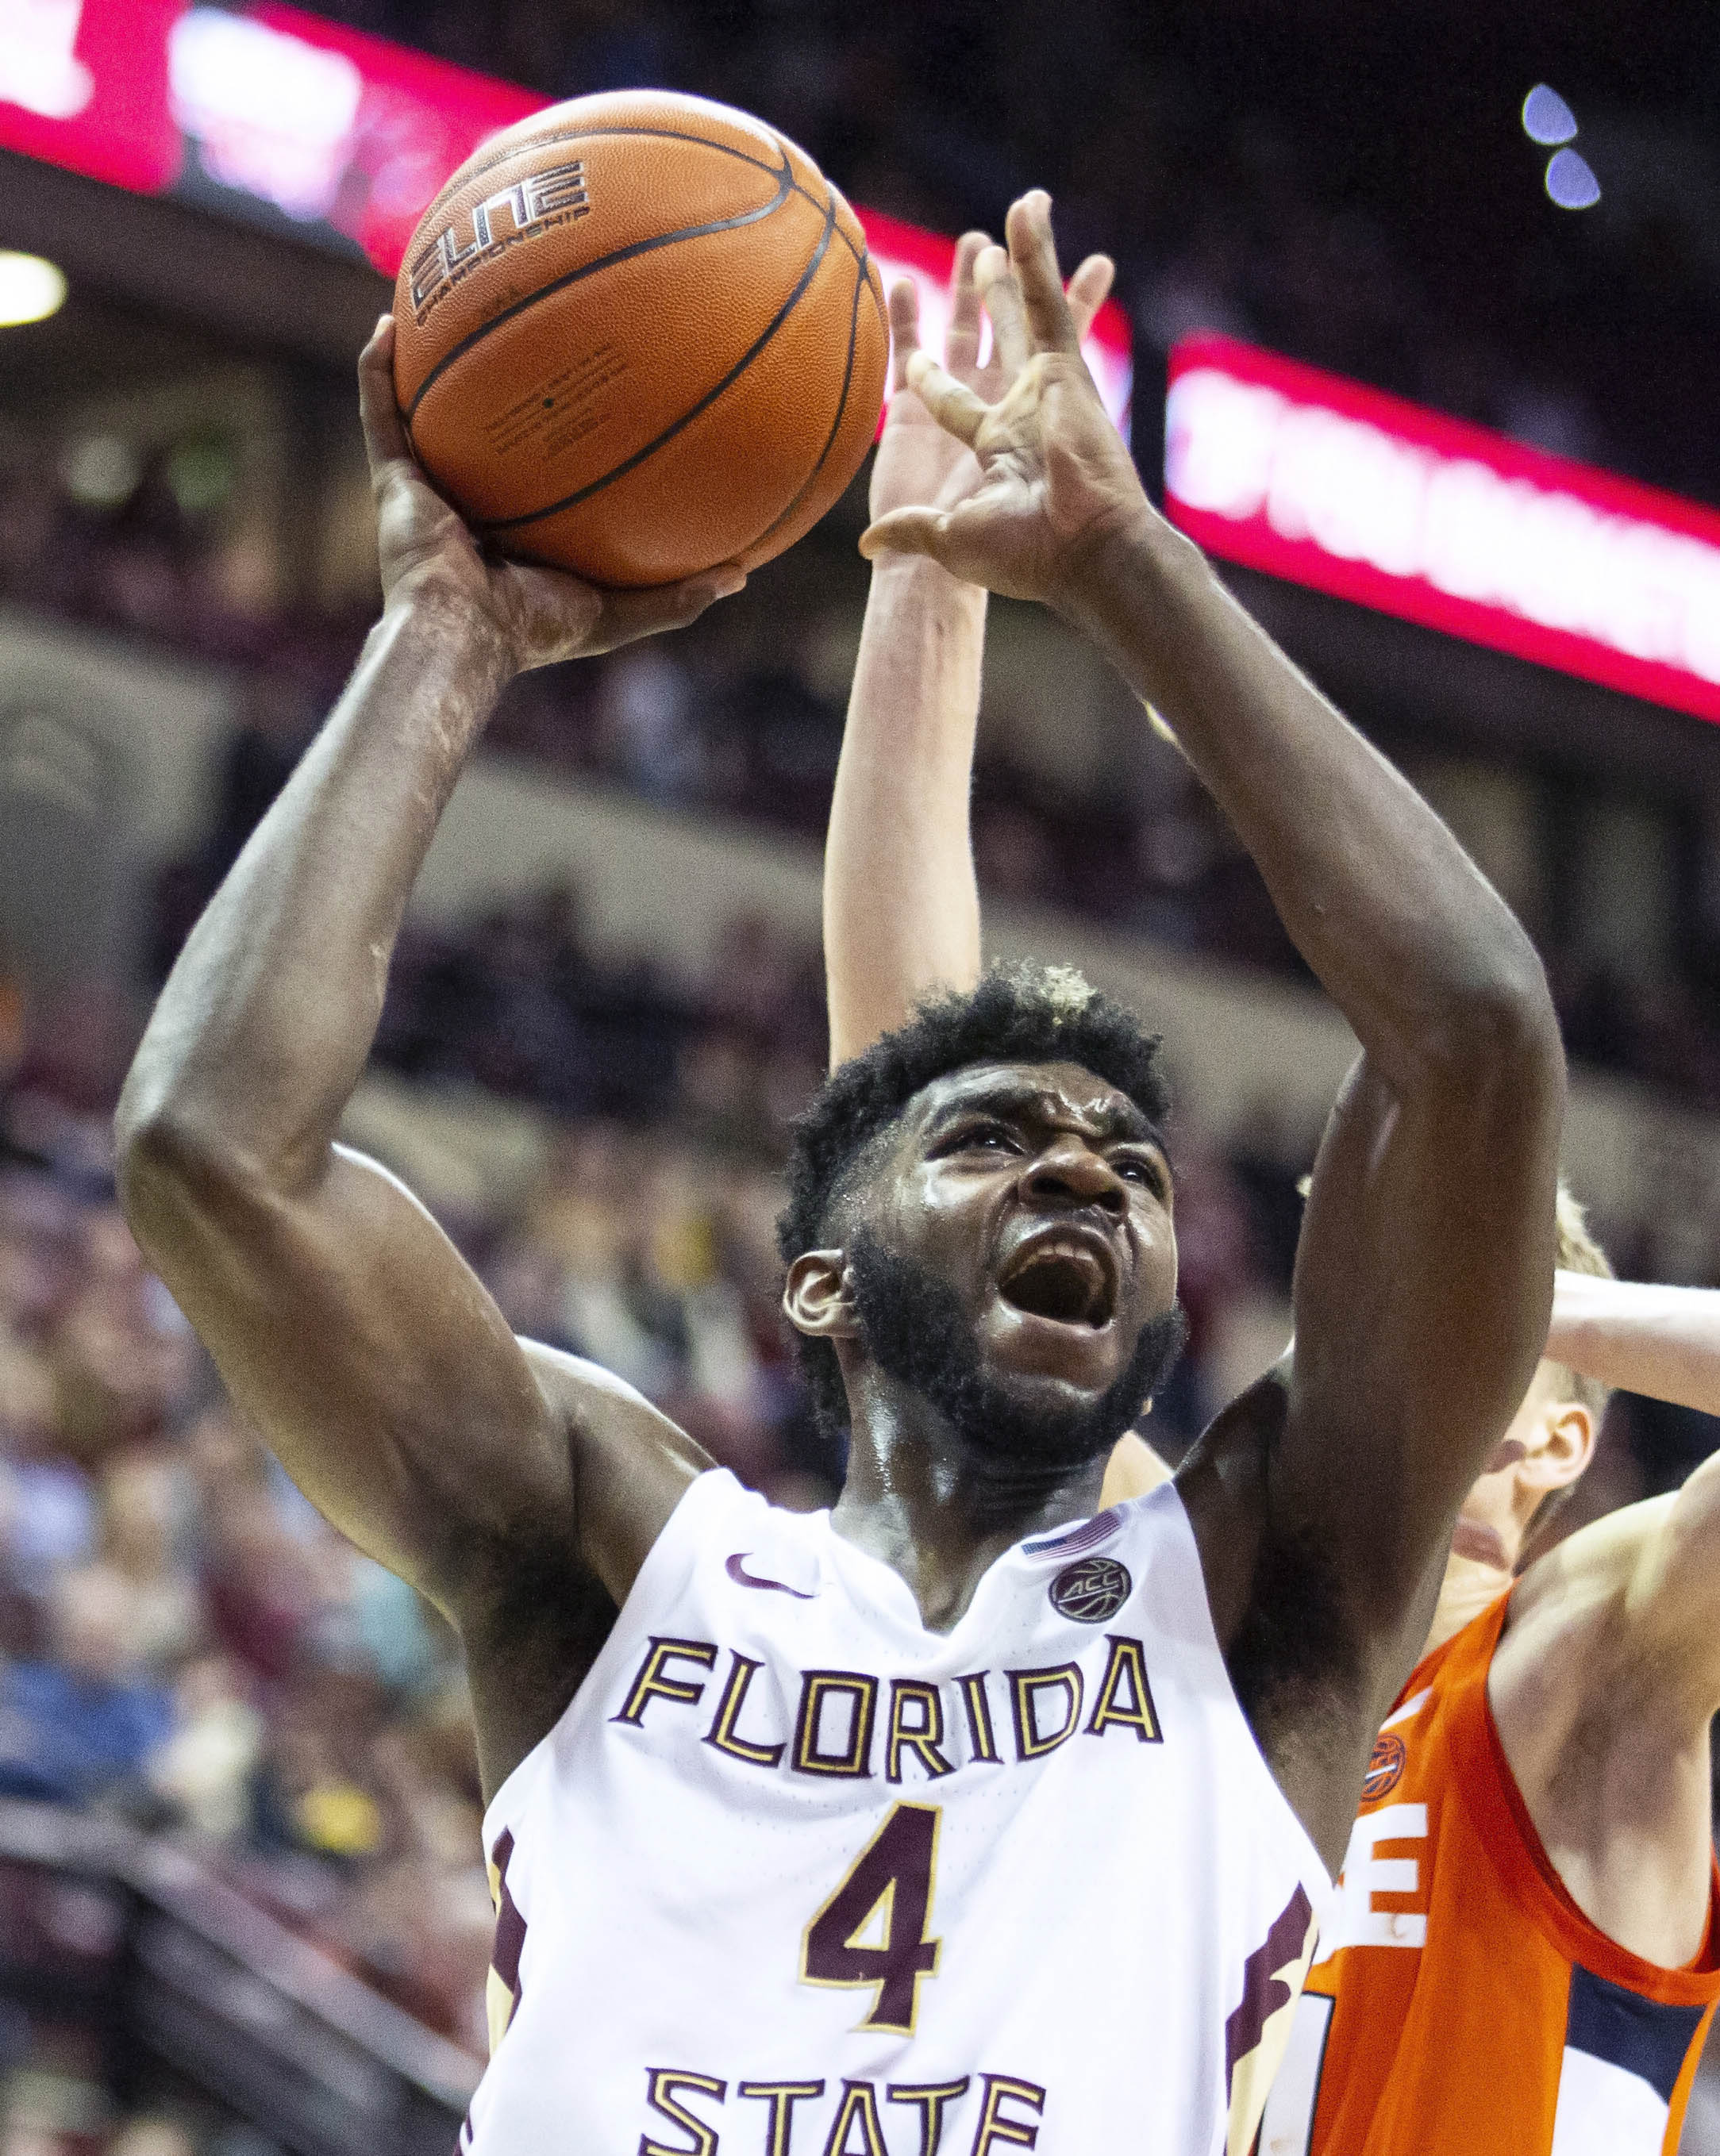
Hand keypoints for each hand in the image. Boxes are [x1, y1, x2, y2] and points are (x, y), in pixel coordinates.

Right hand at [359, 317, 742, 673]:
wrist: (465, 635)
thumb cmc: (537, 630)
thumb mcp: (620, 611)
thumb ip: (677, 595)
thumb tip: (742, 573)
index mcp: (518, 531)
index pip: (538, 473)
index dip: (557, 435)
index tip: (588, 388)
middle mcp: (471, 504)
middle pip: (485, 431)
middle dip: (497, 383)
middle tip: (521, 326)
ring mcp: (427, 491)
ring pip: (424, 412)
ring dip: (427, 362)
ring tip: (439, 303)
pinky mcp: (392, 482)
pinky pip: (380, 412)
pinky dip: (377, 370)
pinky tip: (387, 322)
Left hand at [859, 192, 1149, 612]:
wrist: (1078, 552)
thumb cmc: (1023, 558)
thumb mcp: (947, 539)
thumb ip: (909, 529)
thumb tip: (867, 546)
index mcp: (991, 449)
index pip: (951, 401)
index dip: (929, 375)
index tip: (912, 359)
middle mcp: (1021, 410)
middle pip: (997, 340)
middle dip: (987, 298)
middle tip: (977, 254)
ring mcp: (1046, 385)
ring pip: (1026, 306)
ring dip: (1018, 260)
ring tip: (1016, 208)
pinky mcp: (1067, 367)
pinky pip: (1045, 297)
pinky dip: (1039, 253)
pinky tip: (1029, 208)